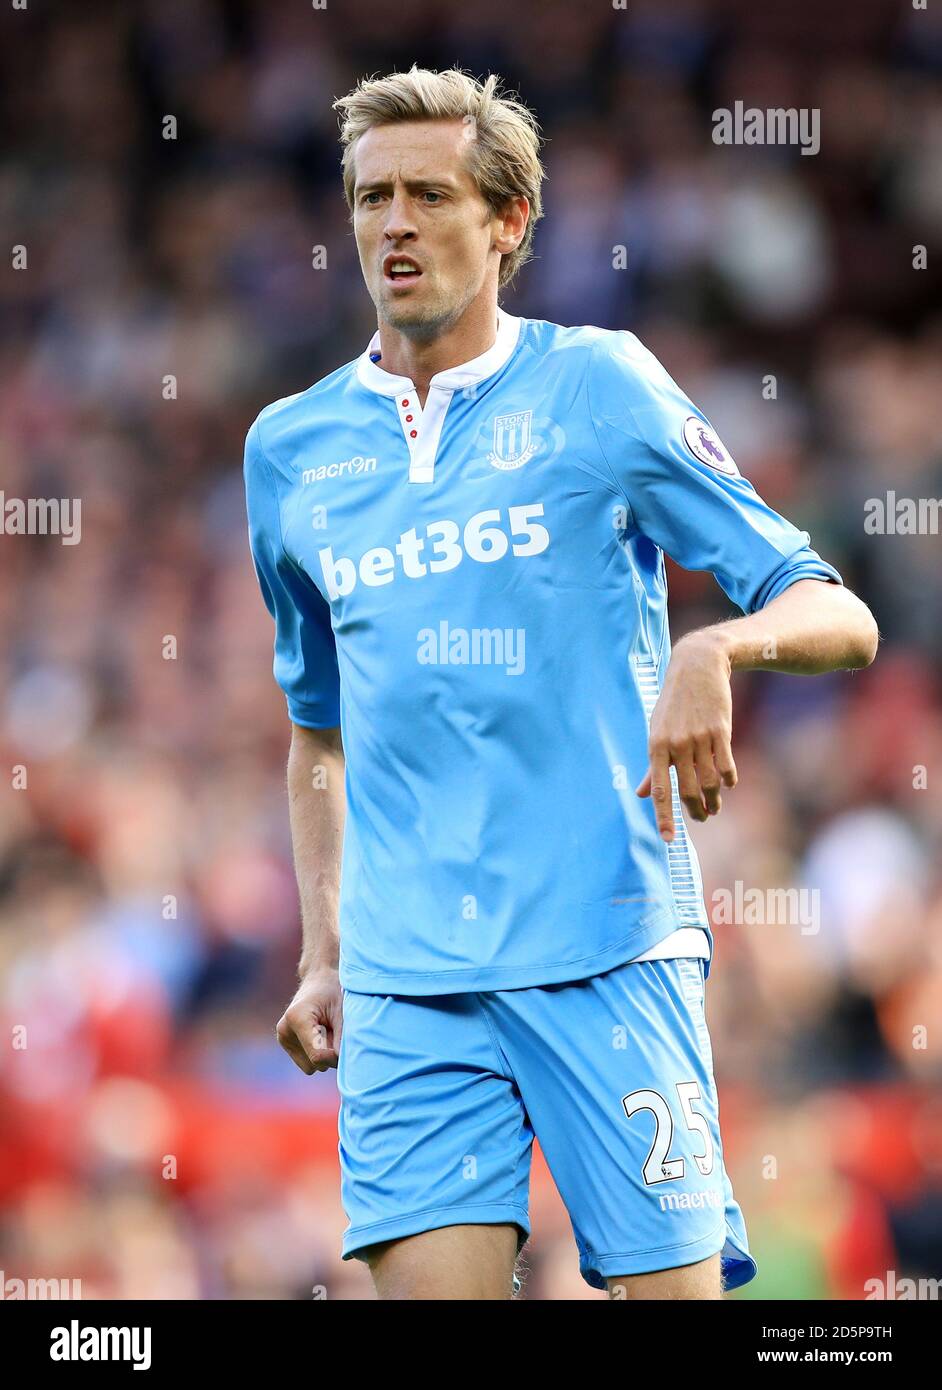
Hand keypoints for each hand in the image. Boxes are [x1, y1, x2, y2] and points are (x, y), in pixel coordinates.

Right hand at [276, 966, 343, 1073]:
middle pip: (314, 1064)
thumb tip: (343, 1065)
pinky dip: (317, 1053)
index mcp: (297, 1018)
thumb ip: (343, 1038)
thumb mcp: (343, 1011)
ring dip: (324, 1054)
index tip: (345, 1046)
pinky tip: (321, 1035)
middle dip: (330, 1054)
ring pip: (311, 1067)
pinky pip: (307, 1063)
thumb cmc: (334, 992)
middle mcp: (285, 1029)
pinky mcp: (285, 1043)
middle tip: (337, 1031)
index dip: (336, 1057)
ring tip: (329, 1031)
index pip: (317, 1056)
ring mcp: (283, 1038)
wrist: (320, 979)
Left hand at [636, 632, 737, 842]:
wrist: (697, 667)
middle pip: (689, 791)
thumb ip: (652, 766)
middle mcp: (677, 744)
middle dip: (696, 811)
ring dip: (714, 800)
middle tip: (701, 818)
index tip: (668, 839)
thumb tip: (641, 794)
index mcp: (656, 746)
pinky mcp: (720, 731)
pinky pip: (726, 766)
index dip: (664, 816)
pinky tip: (727, 783)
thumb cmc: (673, 704)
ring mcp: (699, 738)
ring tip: (715, 807)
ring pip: (709, 782)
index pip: (660, 789)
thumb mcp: (657, 730)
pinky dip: (728, 779)